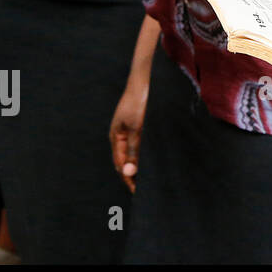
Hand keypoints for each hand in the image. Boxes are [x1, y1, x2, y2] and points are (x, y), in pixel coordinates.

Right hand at [110, 68, 150, 192]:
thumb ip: (134, 149)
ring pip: (136, 153)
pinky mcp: (142, 125)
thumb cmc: (140, 101)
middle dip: (134, 174)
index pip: (121, 164)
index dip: (128, 178)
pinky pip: (143, 144)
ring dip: (142, 165)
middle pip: (127, 161)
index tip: (137, 191)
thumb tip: (129, 172)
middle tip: (145, 189)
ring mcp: (132, 130)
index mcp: (116, 137)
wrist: (147, 80)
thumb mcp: (138, 127)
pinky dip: (147, 154)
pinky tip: (155, 160)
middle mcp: (122, 135)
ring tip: (152, 178)